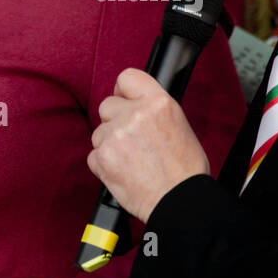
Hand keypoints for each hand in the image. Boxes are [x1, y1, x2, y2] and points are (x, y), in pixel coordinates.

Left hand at [88, 69, 209, 223]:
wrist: (179, 200)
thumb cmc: (184, 169)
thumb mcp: (178, 124)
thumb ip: (153, 110)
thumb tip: (133, 104)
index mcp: (158, 103)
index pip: (127, 77)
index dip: (123, 90)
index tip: (123, 98)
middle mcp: (135, 115)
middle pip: (107, 105)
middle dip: (115, 120)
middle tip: (132, 139)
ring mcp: (115, 135)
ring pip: (99, 132)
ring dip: (110, 144)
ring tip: (133, 160)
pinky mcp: (102, 157)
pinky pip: (93, 154)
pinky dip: (104, 163)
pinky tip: (124, 171)